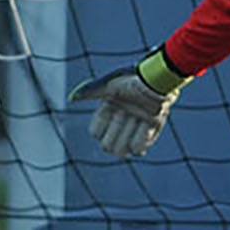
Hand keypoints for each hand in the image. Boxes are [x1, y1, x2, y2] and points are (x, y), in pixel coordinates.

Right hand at [68, 49, 187, 157]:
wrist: (157, 79)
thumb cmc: (132, 78)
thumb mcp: (108, 84)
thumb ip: (89, 91)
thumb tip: (71, 98)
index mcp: (108, 110)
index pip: (95, 132)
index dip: (103, 124)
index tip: (113, 107)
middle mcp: (121, 121)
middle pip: (107, 146)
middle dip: (116, 133)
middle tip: (127, 115)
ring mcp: (136, 127)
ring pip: (122, 151)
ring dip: (128, 136)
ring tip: (138, 120)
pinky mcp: (151, 130)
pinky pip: (140, 148)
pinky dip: (142, 140)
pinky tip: (147, 125)